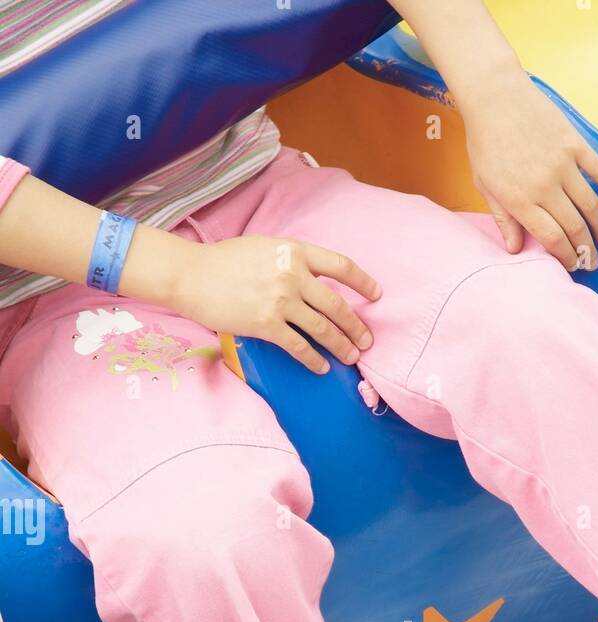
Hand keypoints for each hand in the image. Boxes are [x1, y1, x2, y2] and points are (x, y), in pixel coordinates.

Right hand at [171, 236, 380, 372]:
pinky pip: (298, 347)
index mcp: (295, 252)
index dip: (363, 282)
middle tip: (367, 340)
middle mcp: (292, 275)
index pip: (341, 266)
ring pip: (322, 328)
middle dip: (356, 326)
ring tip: (351, 357)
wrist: (192, 275)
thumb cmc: (225, 260)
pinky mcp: (266, 325)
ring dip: (341, 346)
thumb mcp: (265, 247)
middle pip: (337, 305)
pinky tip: (322, 367)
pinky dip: (314, 360)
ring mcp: (280, 301)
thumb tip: (314, 278)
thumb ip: (292, 260)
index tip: (376, 295)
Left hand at [461, 68, 597, 271]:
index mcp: (521, 201)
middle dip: (586, 249)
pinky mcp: (574, 145)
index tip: (572, 265)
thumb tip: (514, 248)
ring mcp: (562, 165)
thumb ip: (503, 218)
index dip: (565, 256)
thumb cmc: (485, 141)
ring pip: (590, 205)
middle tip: (593, 262)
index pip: (552, 239)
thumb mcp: (485, 185)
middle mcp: (544, 187)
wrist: (495, 96)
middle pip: (574, 227)